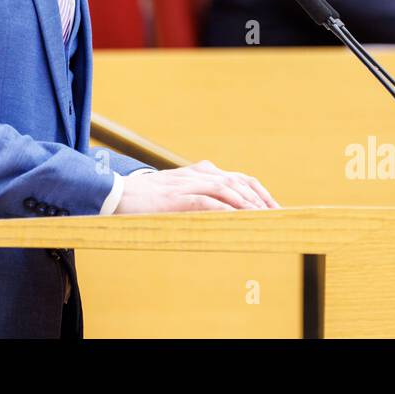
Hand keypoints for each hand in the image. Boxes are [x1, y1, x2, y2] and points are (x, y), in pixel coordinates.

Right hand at [114, 160, 280, 213]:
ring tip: (266, 220)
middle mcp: (198, 174)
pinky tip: (240, 221)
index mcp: (200, 172)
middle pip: (240, 182)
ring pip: (228, 190)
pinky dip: (228, 210)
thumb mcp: (176, 194)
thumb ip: (197, 198)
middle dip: (262, 200)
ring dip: (250, 205)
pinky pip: (208, 202)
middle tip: (279, 217)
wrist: (115, 193)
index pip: (239, 178)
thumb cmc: (144, 198)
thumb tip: (221, 216)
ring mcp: (188, 184)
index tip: (275, 208)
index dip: (260, 192)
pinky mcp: (177, 197)